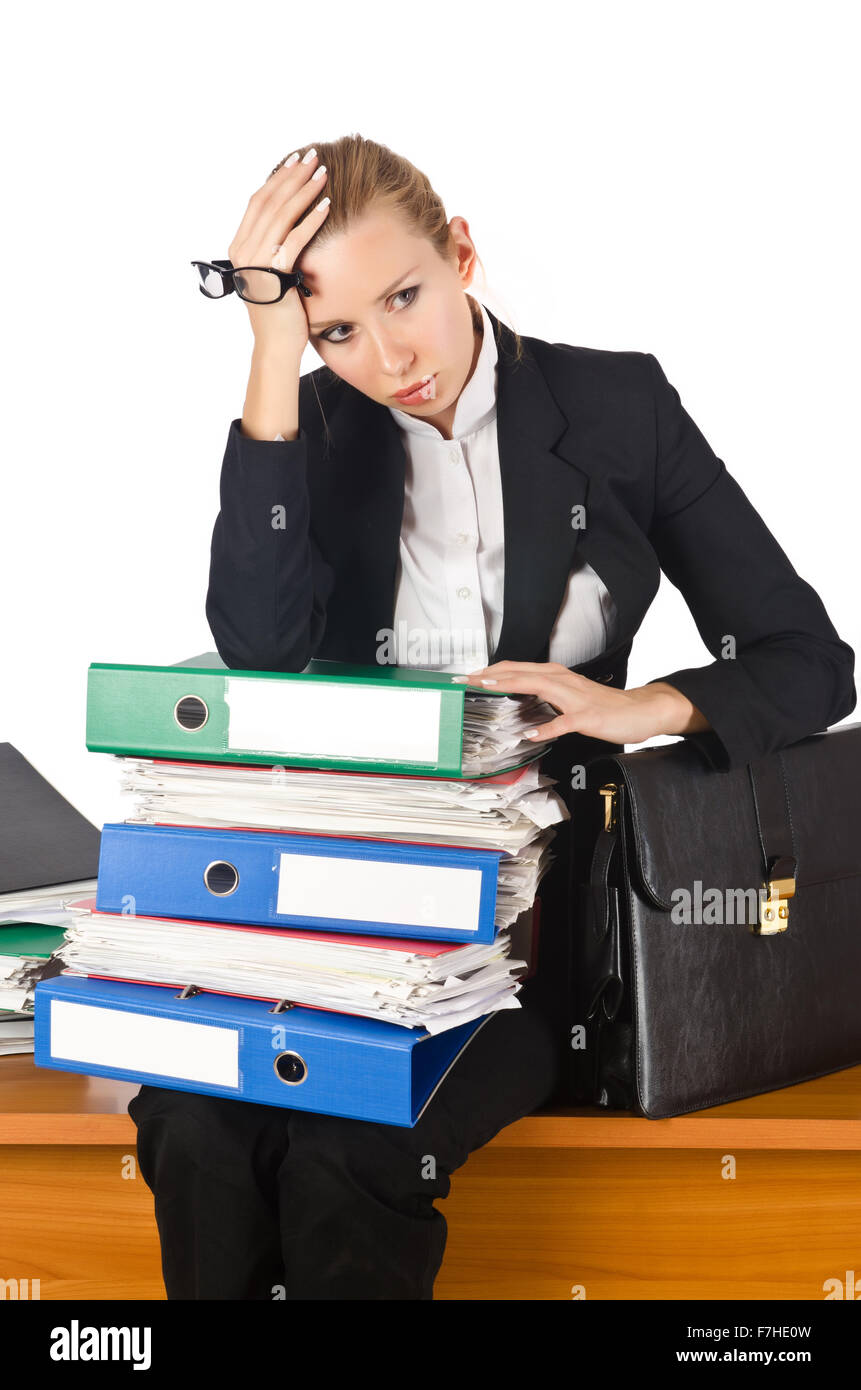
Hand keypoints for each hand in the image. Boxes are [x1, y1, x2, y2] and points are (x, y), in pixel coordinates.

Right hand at [227, 148, 329, 355]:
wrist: (276, 344)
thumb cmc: (280, 311)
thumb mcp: (273, 272)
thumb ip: (274, 247)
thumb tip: (290, 223)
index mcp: (240, 246)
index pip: (258, 202)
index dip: (278, 179)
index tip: (297, 161)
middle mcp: (243, 250)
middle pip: (269, 201)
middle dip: (293, 176)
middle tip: (313, 157)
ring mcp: (256, 262)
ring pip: (281, 215)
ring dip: (304, 191)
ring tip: (323, 174)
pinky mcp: (273, 274)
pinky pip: (294, 239)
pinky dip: (311, 220)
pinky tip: (327, 205)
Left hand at [460, 662, 708, 743]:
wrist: (640, 710)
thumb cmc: (604, 705)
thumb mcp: (570, 695)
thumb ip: (546, 693)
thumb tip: (519, 695)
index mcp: (558, 676)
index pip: (518, 668)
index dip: (492, 670)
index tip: (468, 675)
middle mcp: (564, 681)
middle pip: (522, 672)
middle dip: (492, 674)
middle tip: (465, 678)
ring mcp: (575, 699)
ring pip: (538, 686)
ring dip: (510, 685)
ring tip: (486, 687)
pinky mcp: (587, 717)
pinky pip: (564, 722)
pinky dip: (546, 728)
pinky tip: (531, 734)